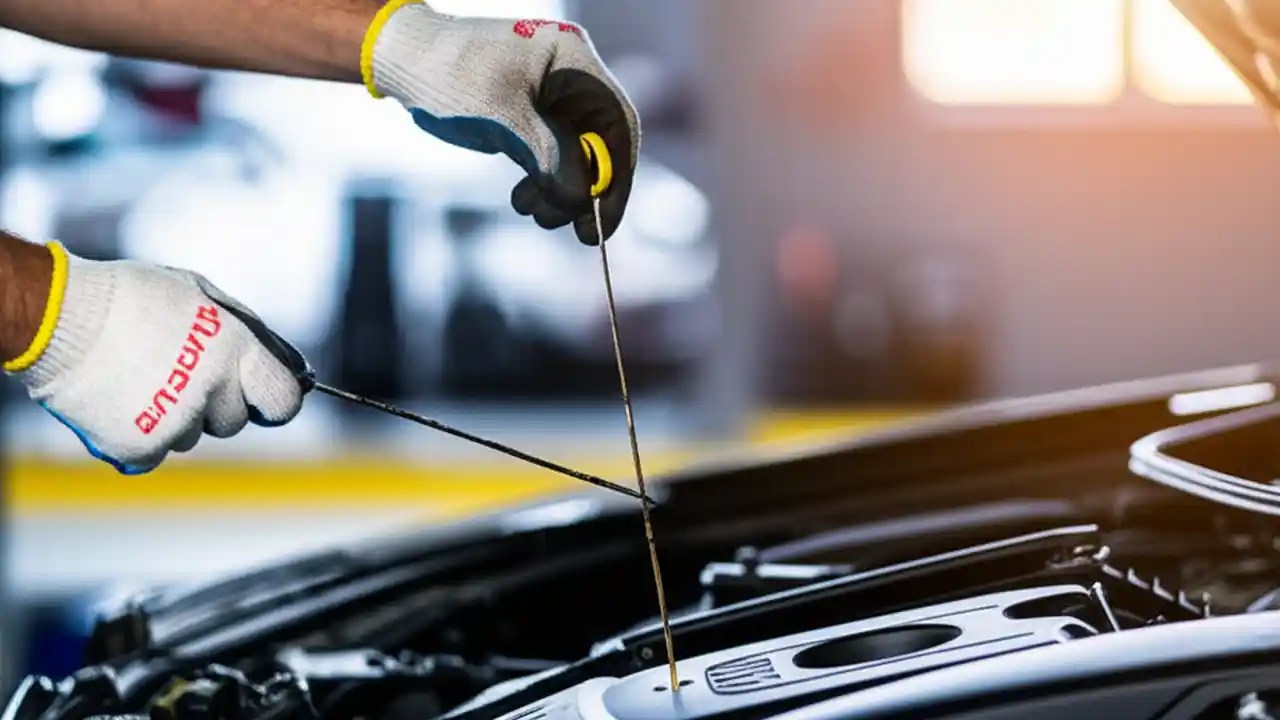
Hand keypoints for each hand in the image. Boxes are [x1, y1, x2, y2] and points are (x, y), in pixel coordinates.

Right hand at [13, 244, 310, 473]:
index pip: (285, 400)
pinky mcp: (141, 447)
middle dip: (217, 404)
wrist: (58, 318)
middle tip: (179, 373)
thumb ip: (255, 336)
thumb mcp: (206, 297)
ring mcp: (176, 421)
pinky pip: (156, 455)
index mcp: (235, 348)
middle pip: (235, 421)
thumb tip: (301, 371)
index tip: (262, 398)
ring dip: (176, 417)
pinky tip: (120, 402)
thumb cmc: (136, 300)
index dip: (274, 400)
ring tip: (141, 379)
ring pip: (194, 437)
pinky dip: (140, 437)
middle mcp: (212, 388)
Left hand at [362, 0, 640, 244]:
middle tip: (574, 230)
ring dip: (560, 193)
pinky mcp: (531, 118)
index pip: (618, 125)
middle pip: (601, 146)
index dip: (617, 178)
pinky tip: (522, 198)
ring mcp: (551, 100)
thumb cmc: (451, 75)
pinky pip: (552, 158)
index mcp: (575, 63)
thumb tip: (583, 201)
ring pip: (576, 158)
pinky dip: (543, 184)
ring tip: (530, 209)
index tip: (602, 222)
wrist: (404, 58)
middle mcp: (571, 80)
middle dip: (586, 191)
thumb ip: (549, 156)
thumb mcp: (503, 116)